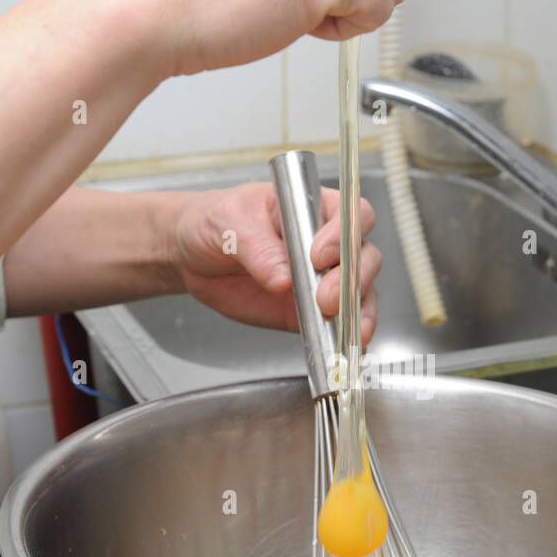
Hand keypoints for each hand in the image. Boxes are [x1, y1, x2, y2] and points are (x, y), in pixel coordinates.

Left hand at [168, 182, 380, 342]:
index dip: (343, 235)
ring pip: (360, 292)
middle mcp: (328, 243)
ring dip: (357, 312)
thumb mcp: (229, 223)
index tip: (318, 256)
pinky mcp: (311, 311)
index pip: (350, 214)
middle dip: (352, 279)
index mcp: (312, 208)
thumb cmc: (214, 222)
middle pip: (364, 256)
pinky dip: (346, 338)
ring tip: (348, 331)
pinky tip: (347, 348)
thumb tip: (283, 279)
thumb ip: (258, 249)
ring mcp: (323, 279)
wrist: (193, 257)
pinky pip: (338, 324)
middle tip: (326, 298)